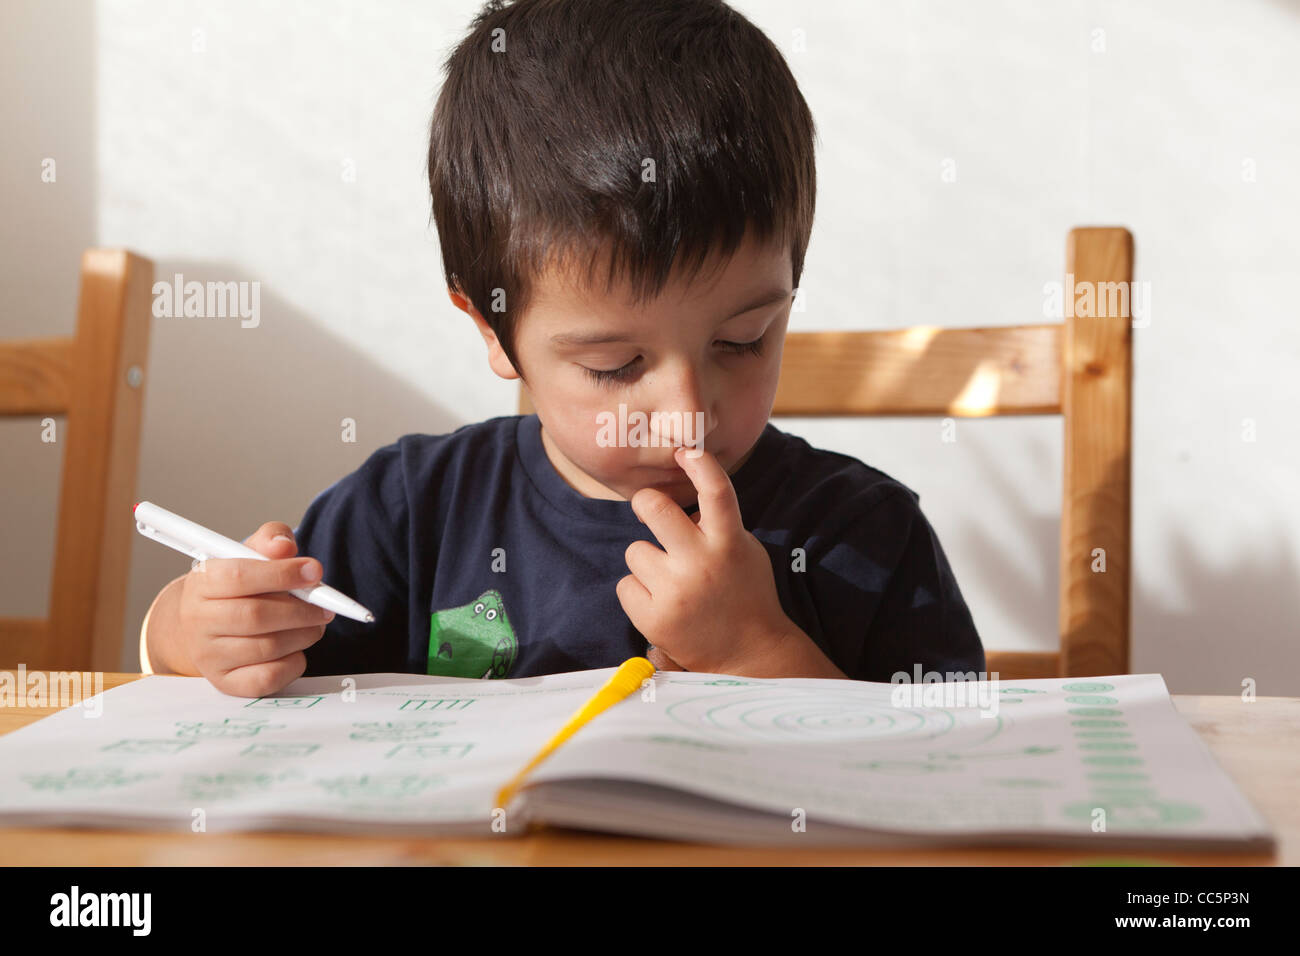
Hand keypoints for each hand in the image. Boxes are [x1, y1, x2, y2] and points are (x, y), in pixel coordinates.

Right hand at [175, 522, 334, 696]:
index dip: (283, 574)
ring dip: (303, 635)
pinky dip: (293, 663)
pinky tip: (296, 648)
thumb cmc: (238, 587)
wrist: (208, 627)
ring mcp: (208, 655)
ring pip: (266, 648)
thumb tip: (284, 546)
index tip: (315, 572)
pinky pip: (267, 678)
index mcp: (202, 582)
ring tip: (314, 624)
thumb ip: (270, 541)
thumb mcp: (249, 555)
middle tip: (325, 607)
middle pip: (255, 616)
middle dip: (301, 610)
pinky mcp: (225, 682)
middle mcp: (198, 620)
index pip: (240, 577)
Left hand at [617, 446, 800, 674]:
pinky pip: (625, 585)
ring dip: (647, 562)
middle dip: (646, 504)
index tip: (685, 451)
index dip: (700, 465)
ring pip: (634, 551)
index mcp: (729, 541)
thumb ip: (717, 524)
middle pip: (653, 507)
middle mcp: (701, 563)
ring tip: (670, 583)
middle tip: (649, 511)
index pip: (716, 491)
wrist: (749, 654)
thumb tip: (680, 502)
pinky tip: (662, 604)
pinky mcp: (653, 618)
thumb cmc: (745, 594)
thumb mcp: (744, 550)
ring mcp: (676, 591)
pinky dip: (638, 592)